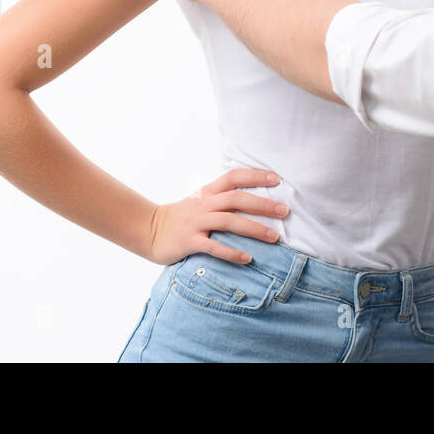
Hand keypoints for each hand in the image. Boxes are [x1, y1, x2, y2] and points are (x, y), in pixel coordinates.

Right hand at [145, 168, 289, 265]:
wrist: (148, 231)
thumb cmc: (181, 217)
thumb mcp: (199, 201)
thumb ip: (221, 198)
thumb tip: (253, 198)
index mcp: (207, 193)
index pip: (233, 177)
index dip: (255, 175)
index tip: (277, 178)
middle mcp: (203, 205)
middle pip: (236, 199)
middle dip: (262, 204)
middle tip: (284, 211)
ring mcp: (195, 223)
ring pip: (228, 221)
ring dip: (253, 229)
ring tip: (274, 237)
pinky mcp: (189, 242)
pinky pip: (213, 247)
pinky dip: (231, 252)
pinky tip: (247, 258)